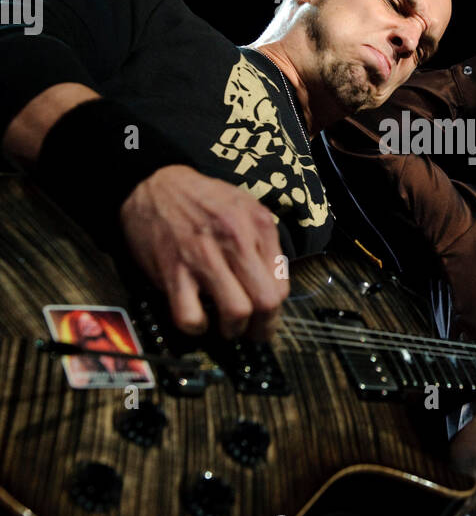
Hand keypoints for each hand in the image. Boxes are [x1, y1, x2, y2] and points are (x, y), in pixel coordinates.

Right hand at [119, 165, 289, 339]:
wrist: (153, 183)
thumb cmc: (203, 199)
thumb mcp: (246, 206)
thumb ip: (263, 243)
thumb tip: (273, 286)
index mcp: (258, 226)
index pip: (281, 285)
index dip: (275, 311)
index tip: (266, 318)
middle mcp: (235, 240)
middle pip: (266, 302)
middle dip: (261, 328)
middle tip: (251, 332)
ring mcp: (203, 257)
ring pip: (235, 312)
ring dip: (233, 330)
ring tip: (225, 327)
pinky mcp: (173, 271)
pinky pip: (190, 316)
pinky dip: (196, 327)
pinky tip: (197, 318)